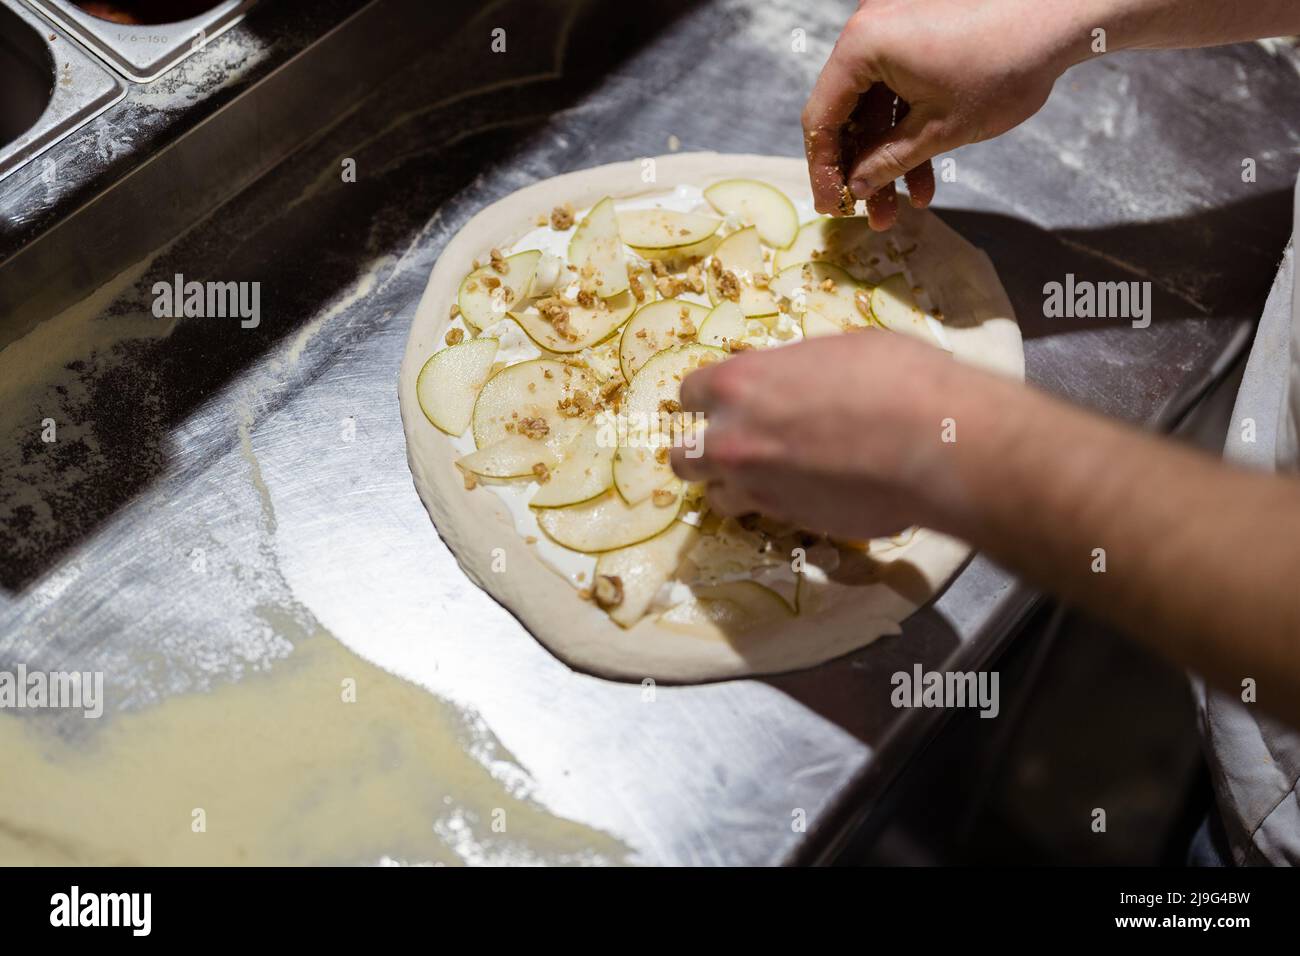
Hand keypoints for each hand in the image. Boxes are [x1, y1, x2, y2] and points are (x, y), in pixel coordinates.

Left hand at [670, 333, 992, 539]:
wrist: (935, 444)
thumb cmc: (897, 378)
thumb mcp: (836, 351)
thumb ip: (794, 372)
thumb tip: (795, 382)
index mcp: (740, 384)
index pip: (690, 393)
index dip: (708, 399)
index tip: (726, 402)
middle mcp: (733, 439)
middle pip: (683, 456)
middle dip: (700, 451)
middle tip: (731, 446)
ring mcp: (757, 487)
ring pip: (714, 497)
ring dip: (732, 486)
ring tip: (766, 477)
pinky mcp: (788, 522)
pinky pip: (760, 517)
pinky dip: (772, 506)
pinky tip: (800, 493)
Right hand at [803, 0, 1073, 228]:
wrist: (1063, 14)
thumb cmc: (1002, 65)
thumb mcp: (938, 130)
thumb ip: (887, 161)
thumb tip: (857, 186)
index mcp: (861, 46)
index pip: (821, 118)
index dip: (824, 169)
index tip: (832, 207)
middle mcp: (870, 30)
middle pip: (849, 112)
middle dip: (863, 168)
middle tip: (870, 214)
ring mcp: (896, 27)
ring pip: (878, 106)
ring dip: (890, 157)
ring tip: (906, 205)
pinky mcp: (922, 32)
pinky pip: (900, 87)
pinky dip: (910, 128)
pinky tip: (927, 174)